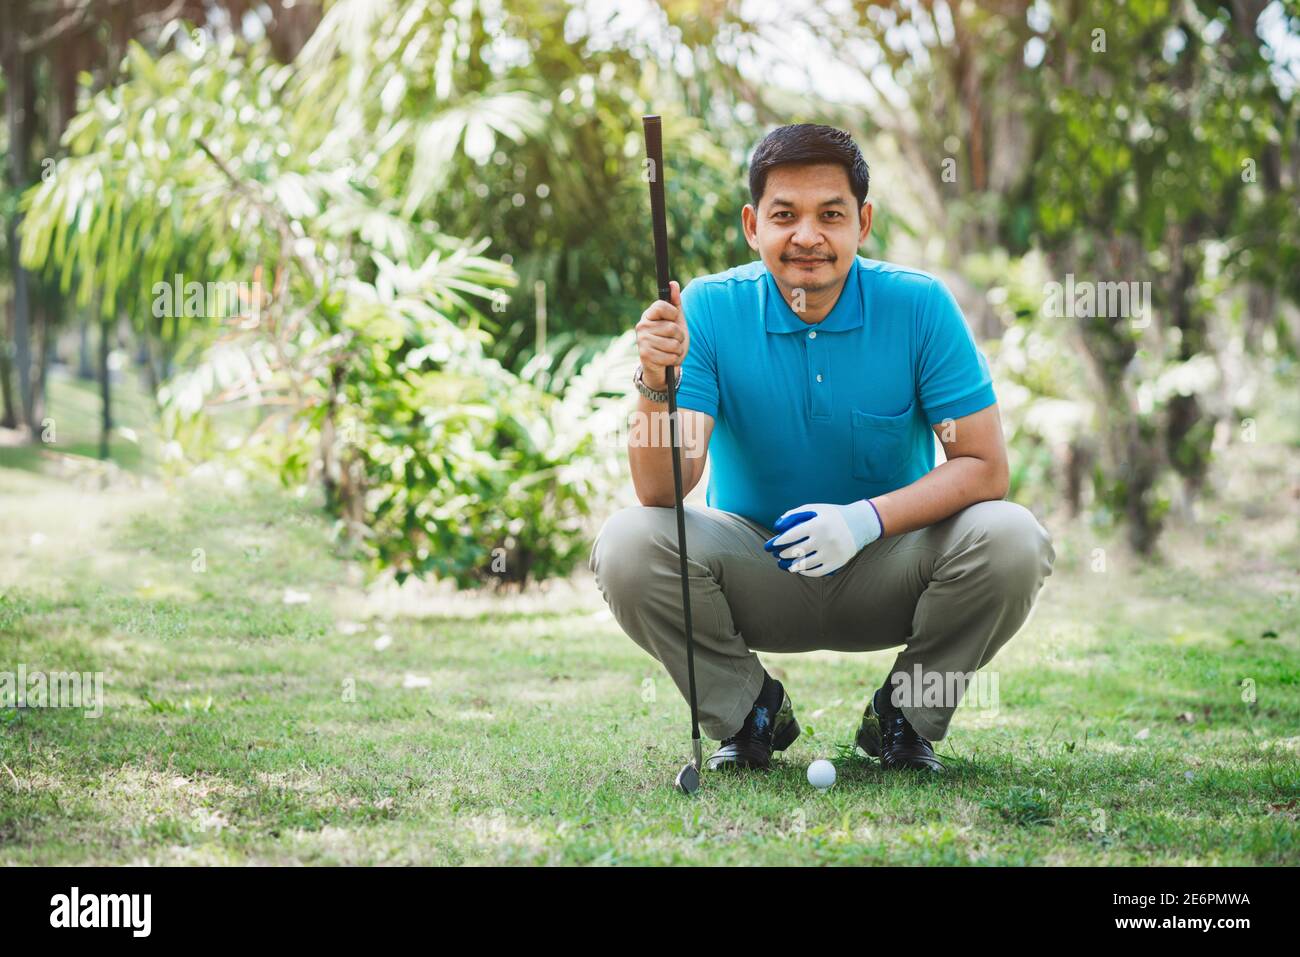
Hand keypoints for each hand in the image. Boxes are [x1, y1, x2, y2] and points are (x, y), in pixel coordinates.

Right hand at [635, 280, 688, 390]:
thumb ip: (675, 303)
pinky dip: (674, 359)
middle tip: (674, 341)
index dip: (673, 313)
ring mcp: (642, 341)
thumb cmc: (671, 341)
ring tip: (671, 351)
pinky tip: (668, 360)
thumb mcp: (676, 321)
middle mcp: (642, 326)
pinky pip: (670, 356)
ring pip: (673, 343)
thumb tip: (673, 283)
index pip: (661, 305)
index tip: (674, 319)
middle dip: (679, 337)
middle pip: (672, 327)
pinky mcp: (645, 355)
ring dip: (678, 350)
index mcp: (649, 315)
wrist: (663, 367)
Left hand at [763, 500, 883, 577]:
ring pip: (805, 564)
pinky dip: (806, 572)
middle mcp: (824, 539)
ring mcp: (831, 552)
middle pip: (797, 551)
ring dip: (791, 566)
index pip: (792, 535)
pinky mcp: (837, 562)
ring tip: (784, 565)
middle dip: (783, 554)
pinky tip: (799, 569)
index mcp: (817, 524)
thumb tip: (778, 525)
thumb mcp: (816, 508)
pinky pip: (817, 571)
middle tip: (778, 555)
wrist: (860, 523)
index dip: (779, 542)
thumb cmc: (832, 515)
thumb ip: (796, 514)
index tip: (772, 545)